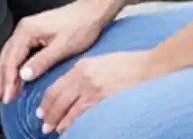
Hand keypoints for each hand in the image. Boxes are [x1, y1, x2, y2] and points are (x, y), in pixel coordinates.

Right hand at [0, 0, 110, 104]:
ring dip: (5, 74)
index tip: (7, 97)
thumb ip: (41, 61)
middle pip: (5, 57)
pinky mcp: (33, 33)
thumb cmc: (81, 28)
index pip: (11, 60)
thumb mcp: (62, 48)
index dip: (8, 80)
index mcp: (27, 31)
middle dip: (1, 78)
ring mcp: (26, 30)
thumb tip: (23, 76)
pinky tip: (14, 77)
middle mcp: (23, 29)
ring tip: (2, 91)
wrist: (92, 11)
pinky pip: (17, 52)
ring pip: (9, 55)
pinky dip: (13, 67)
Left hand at [38, 50, 160, 133]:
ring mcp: (93, 89)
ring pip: (68, 109)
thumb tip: (72, 90)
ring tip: (52, 129)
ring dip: (58, 122)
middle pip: (58, 99)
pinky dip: (72, 124)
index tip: (41, 110)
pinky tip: (68, 129)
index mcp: (81, 67)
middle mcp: (83, 78)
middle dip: (48, 114)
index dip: (46, 101)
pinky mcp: (103, 100)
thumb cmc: (129, 65)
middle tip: (43, 124)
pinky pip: (82, 115)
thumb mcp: (100, 62)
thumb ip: (84, 74)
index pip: (56, 87)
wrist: (151, 67)